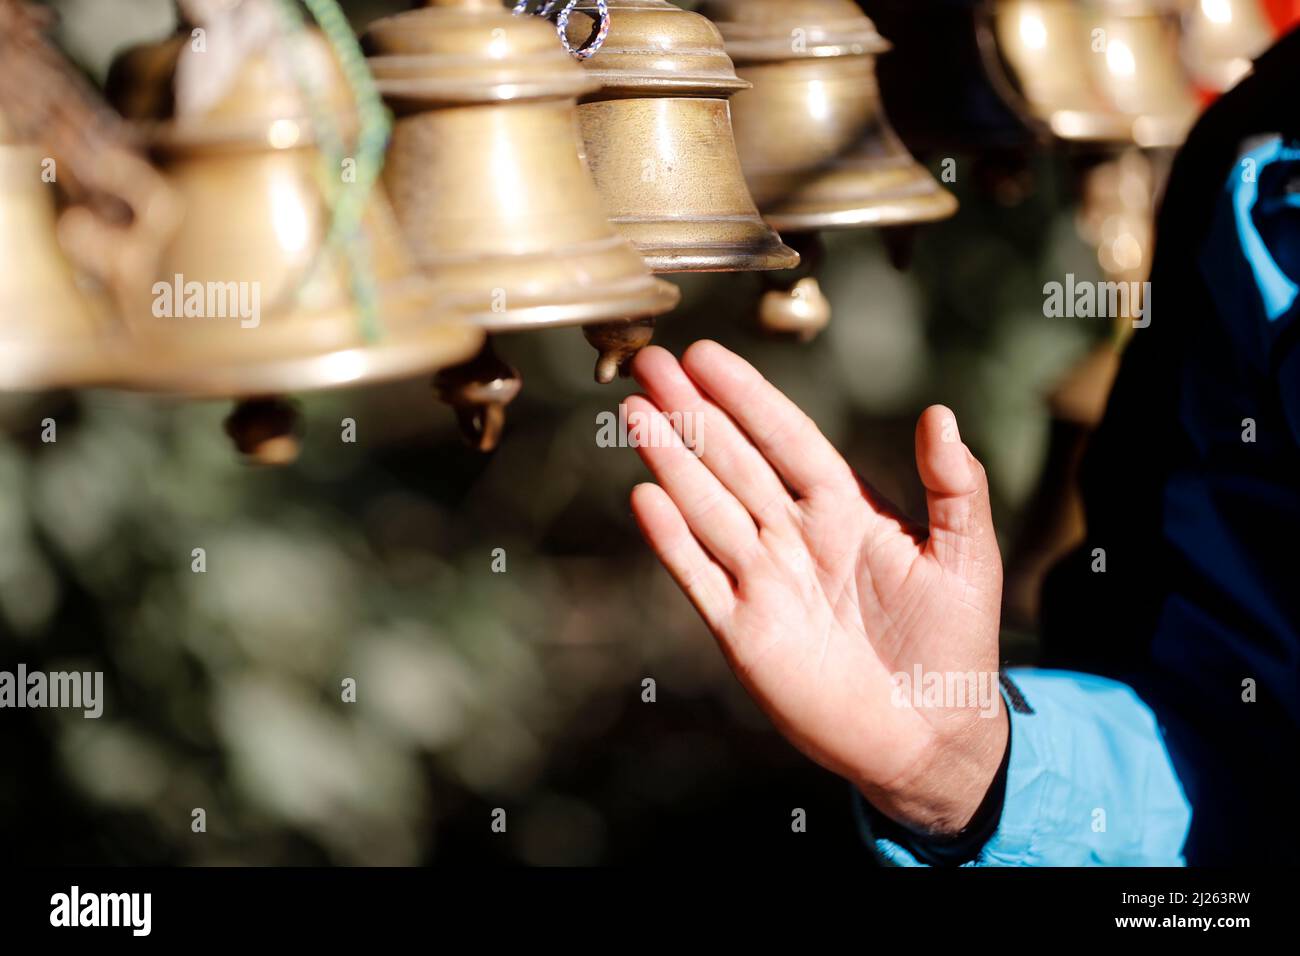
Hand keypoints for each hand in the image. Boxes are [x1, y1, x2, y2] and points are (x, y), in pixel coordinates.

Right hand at [626, 342, 1006, 837]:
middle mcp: (795, 537)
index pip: (786, 438)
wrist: (931, 738)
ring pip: (706, 508)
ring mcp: (764, 582)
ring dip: (670, 460)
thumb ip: (956, 486)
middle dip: (692, 412)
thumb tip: (942, 414)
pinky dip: (671, 540)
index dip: (746, 397)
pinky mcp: (742, 631)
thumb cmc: (957, 645)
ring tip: (636, 413)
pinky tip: (645, 498)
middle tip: (650, 363)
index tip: (706, 356)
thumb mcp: (970, 558)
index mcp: (845, 511)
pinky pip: (698, 576)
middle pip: (732, 462)